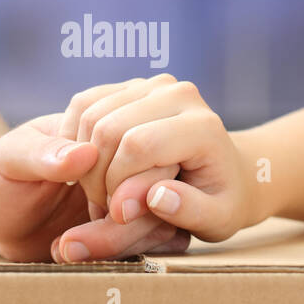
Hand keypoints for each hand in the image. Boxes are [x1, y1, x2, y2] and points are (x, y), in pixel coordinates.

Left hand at [0, 113, 188, 262]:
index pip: (140, 139)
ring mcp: (135, 194)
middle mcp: (128, 157)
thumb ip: (42, 154)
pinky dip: (117, 254)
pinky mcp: (135, 228)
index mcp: (103, 124)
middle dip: (122, 222)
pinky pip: (152, 243)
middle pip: (159, 184)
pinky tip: (75, 255)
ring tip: (65, 250)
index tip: (85, 198)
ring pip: (160, 219)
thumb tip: (85, 153)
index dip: (121, 173)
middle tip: (70, 242)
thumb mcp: (8, 160)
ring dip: (115, 241)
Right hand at [54, 77, 254, 261]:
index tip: (119, 214)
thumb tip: (156, 198)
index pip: (138, 145)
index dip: (116, 183)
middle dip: (96, 174)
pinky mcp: (131, 85)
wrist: (228, 170)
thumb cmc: (220, 200)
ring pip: (90, 116)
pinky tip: (91, 168)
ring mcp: (153, 84)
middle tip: (105, 206)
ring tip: (102, 191)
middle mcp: (178, 93)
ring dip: (84, 160)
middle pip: (108, 128)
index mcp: (203, 126)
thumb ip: (189, 211)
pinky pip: (84, 106)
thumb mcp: (216, 219)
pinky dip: (76, 141)